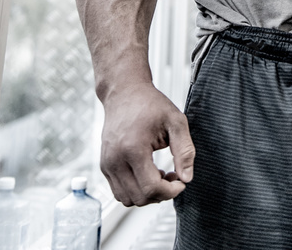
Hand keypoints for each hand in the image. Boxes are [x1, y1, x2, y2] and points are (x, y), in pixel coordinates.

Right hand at [100, 83, 194, 205]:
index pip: (151, 188)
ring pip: (127, 199)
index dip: (171, 191)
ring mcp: (107, 164)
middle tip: (173, 175)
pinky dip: (135, 190)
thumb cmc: (150, 104)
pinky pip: (119, 192)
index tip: (181, 182)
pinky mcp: (104, 165)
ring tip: (160, 174)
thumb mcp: (175, 121)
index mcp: (133, 148)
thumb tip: (187, 178)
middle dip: (161, 194)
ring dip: (147, 194)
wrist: (124, 92)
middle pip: (139, 198)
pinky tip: (147, 173)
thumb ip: (184, 150)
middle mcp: (115, 160)